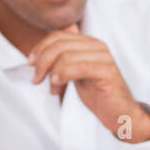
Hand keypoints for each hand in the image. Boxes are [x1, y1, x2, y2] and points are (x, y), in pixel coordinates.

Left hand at [28, 27, 149, 140]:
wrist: (120, 113)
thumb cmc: (98, 94)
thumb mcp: (76, 73)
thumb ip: (66, 57)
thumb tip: (52, 43)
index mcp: (90, 43)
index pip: (59, 36)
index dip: (41, 48)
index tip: (30, 63)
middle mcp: (97, 46)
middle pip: (60, 45)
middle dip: (42, 62)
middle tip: (36, 79)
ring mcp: (104, 58)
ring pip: (67, 56)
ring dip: (52, 72)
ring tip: (52, 89)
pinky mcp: (107, 72)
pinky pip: (79, 67)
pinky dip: (64, 75)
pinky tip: (57, 85)